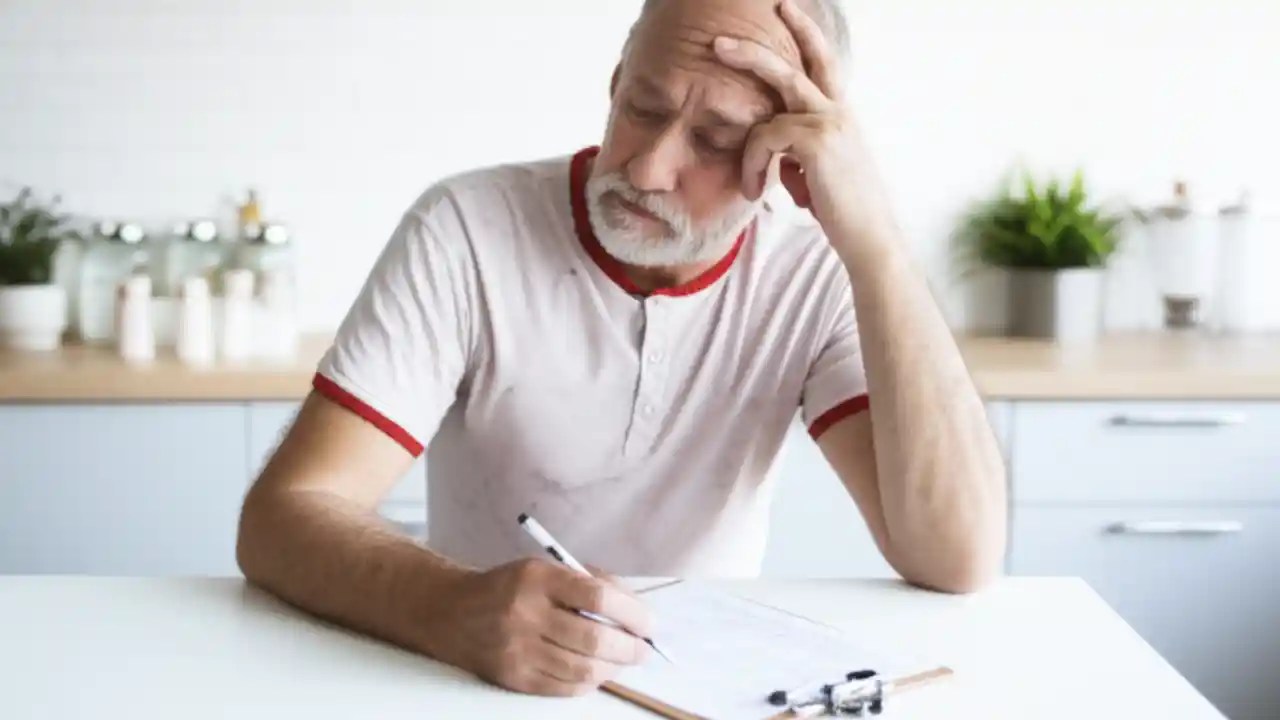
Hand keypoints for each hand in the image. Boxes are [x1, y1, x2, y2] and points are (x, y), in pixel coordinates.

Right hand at [421, 558, 652, 695]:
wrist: (453, 613)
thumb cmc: (512, 587)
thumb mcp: (546, 569)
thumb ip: (590, 583)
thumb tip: (636, 610)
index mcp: (538, 578)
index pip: (597, 598)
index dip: (632, 614)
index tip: (650, 624)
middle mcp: (526, 613)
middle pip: (593, 639)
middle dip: (630, 648)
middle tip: (644, 649)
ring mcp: (518, 649)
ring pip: (582, 669)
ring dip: (613, 668)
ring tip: (622, 661)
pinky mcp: (513, 677)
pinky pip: (564, 688)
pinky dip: (589, 683)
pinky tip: (596, 673)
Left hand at [713, 0, 891, 242]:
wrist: (870, 239)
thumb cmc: (845, 214)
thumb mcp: (818, 175)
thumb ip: (798, 153)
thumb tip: (774, 153)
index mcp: (841, 115)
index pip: (823, 62)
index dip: (806, 33)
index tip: (786, 8)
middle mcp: (838, 111)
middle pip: (792, 66)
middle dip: (753, 52)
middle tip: (718, 42)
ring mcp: (830, 122)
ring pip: (771, 108)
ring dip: (749, 148)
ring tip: (750, 188)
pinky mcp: (818, 140)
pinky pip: (765, 138)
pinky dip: (753, 165)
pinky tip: (757, 193)